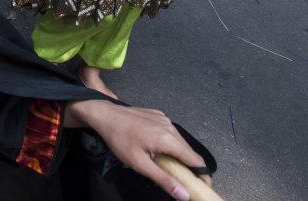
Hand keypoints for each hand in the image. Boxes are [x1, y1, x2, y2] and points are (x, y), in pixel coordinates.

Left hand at [67, 101, 211, 199]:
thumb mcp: (139, 164)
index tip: (203, 187)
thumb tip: (184, 195)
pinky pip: (170, 132)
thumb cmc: (119, 140)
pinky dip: (170, 144)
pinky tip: (158, 151)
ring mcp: (164, 119)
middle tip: (185, 182)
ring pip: (179, 142)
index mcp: (168, 139)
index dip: (203, 176)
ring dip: (179, 156)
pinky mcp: (158, 115)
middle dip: (190, 168)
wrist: (104, 114)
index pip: (196, 160)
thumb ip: (163, 180)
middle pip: (189, 151)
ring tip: (171, 168)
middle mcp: (170, 127)